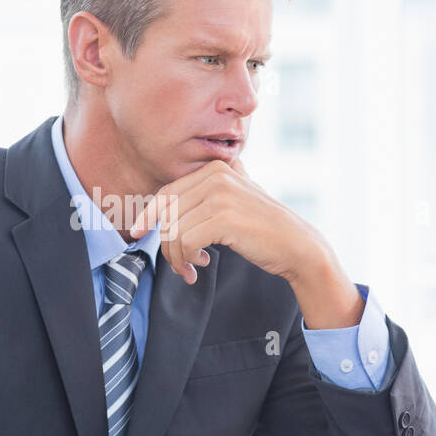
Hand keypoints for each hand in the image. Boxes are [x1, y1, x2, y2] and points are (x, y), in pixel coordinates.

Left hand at [127, 156, 321, 286]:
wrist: (297, 245)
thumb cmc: (263, 228)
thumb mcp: (235, 198)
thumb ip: (208, 191)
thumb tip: (165, 203)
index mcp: (216, 168)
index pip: (167, 192)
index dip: (149, 215)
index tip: (138, 232)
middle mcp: (217, 176)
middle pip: (167, 212)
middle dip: (165, 243)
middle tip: (178, 264)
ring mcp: (221, 195)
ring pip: (174, 229)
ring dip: (176, 257)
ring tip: (190, 268)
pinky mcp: (224, 218)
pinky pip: (185, 241)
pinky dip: (186, 259)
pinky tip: (200, 265)